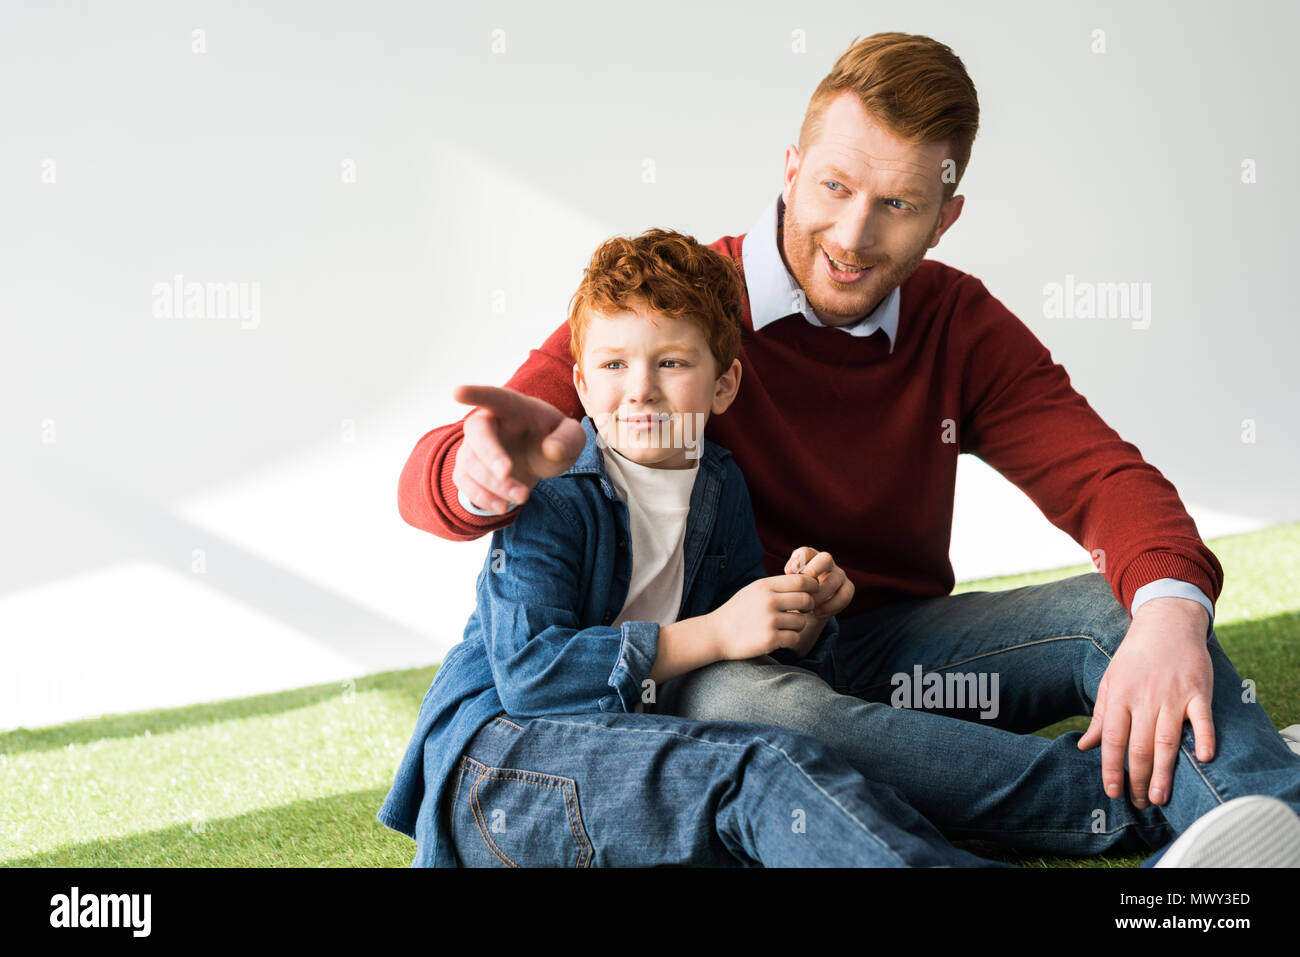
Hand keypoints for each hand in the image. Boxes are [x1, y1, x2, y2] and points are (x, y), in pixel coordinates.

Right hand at [452, 385, 586, 513]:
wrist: (537, 457)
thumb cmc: (554, 439)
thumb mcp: (572, 436)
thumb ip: (568, 439)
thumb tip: (551, 450)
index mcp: (512, 407)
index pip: (493, 396)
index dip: (475, 394)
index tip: (457, 392)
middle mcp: (487, 423)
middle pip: (478, 434)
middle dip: (490, 455)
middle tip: (507, 473)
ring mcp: (473, 447)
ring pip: (471, 464)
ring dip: (495, 485)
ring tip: (523, 497)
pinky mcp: (467, 470)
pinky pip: (465, 484)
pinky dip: (483, 498)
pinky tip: (503, 507)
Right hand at [706, 574, 821, 661]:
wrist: (715, 634)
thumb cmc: (737, 612)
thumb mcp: (753, 590)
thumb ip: (776, 586)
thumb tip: (805, 582)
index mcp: (765, 586)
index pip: (802, 581)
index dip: (812, 587)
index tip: (811, 593)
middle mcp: (769, 601)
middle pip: (807, 600)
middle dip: (808, 607)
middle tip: (800, 612)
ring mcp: (770, 621)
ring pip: (802, 622)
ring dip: (797, 626)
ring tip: (783, 627)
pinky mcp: (770, 640)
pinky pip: (795, 638)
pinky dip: (790, 640)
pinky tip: (779, 638)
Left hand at [784, 547, 854, 621]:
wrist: (808, 608)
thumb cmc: (796, 593)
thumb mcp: (789, 585)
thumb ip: (790, 576)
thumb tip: (791, 571)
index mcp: (809, 557)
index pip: (806, 552)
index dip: (797, 561)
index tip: (789, 573)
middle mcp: (826, 562)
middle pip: (825, 559)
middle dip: (814, 572)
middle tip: (803, 590)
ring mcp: (839, 574)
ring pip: (834, 580)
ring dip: (820, 595)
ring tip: (808, 607)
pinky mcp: (848, 588)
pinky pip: (844, 596)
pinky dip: (830, 606)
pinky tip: (817, 613)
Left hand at [1077, 597, 1213, 808]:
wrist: (1166, 624)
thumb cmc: (1135, 657)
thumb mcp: (1110, 682)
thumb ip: (1101, 717)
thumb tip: (1085, 746)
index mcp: (1120, 697)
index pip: (1113, 741)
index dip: (1111, 769)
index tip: (1112, 792)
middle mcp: (1145, 699)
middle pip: (1140, 747)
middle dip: (1137, 779)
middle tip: (1139, 804)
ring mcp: (1173, 696)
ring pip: (1167, 740)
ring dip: (1163, 772)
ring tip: (1159, 798)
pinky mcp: (1198, 692)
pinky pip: (1202, 719)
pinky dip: (1204, 737)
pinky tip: (1203, 758)